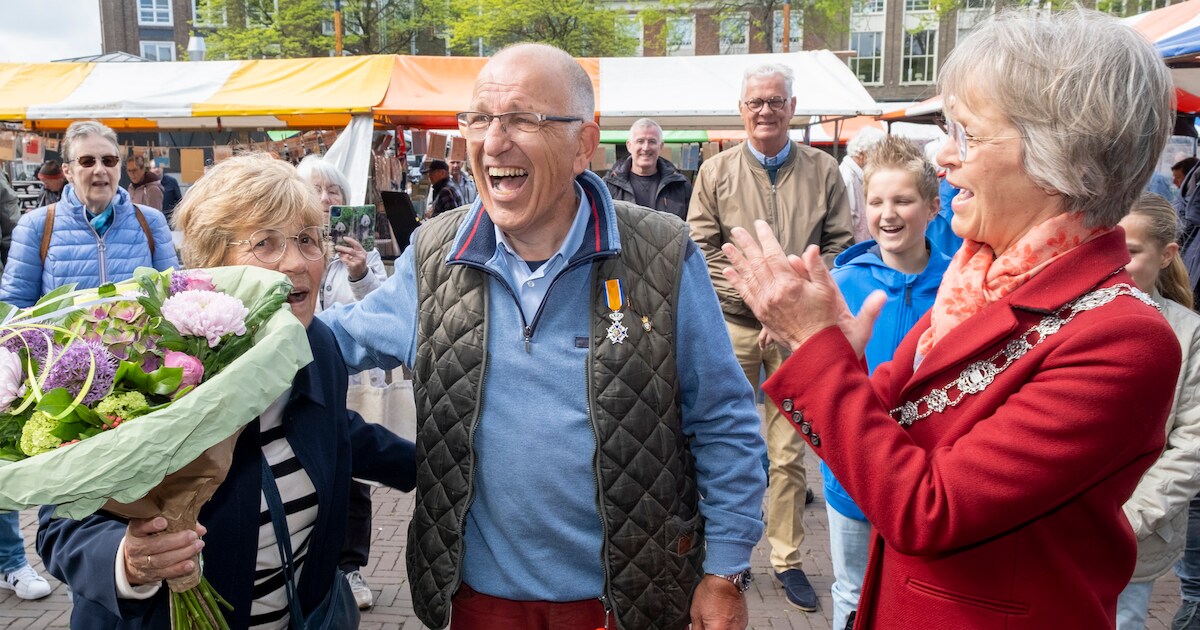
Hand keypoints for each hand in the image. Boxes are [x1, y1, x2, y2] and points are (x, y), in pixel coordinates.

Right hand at [122, 517, 205, 586]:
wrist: (133, 562)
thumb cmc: (150, 538)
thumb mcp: (156, 527)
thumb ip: (178, 523)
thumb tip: (201, 529)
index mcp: (135, 532)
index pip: (139, 527)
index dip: (150, 525)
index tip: (164, 522)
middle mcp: (136, 548)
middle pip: (155, 545)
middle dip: (177, 541)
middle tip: (193, 536)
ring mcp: (141, 564)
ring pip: (162, 560)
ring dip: (182, 554)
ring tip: (197, 546)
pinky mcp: (150, 575)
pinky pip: (165, 573)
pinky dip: (179, 569)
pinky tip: (191, 564)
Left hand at [334, 236, 367, 280]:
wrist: (360, 273)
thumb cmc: (357, 262)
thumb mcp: (357, 256)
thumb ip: (351, 251)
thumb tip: (341, 248)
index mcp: (362, 251)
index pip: (356, 244)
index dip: (350, 240)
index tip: (344, 238)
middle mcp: (361, 256)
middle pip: (351, 250)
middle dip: (342, 248)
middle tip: (336, 247)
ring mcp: (358, 261)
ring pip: (348, 255)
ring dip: (341, 253)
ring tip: (338, 252)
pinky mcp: (354, 266)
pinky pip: (346, 260)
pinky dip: (342, 258)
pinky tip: (340, 258)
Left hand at [690, 575, 747, 629]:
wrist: (725, 578)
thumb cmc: (711, 591)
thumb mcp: (696, 613)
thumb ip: (697, 629)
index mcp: (718, 629)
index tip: (702, 627)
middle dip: (712, 629)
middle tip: (707, 624)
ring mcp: (739, 626)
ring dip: (720, 628)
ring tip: (715, 619)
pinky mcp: (744, 622)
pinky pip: (734, 629)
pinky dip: (728, 626)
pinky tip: (723, 617)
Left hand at [722, 221, 885, 356]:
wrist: (814, 346)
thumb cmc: (825, 318)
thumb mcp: (827, 292)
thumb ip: (817, 269)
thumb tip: (811, 248)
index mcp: (790, 284)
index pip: (773, 254)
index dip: (766, 238)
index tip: (759, 224)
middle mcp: (773, 292)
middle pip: (756, 262)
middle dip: (746, 244)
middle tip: (736, 230)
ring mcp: (764, 303)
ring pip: (747, 276)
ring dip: (736, 260)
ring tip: (726, 246)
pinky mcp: (760, 313)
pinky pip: (745, 293)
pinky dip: (736, 281)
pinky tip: (727, 271)